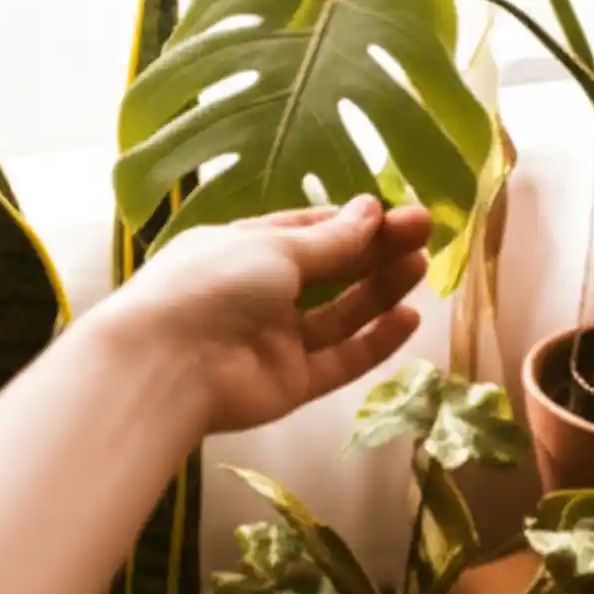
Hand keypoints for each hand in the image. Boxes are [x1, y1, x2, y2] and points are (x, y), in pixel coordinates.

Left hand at [99, 195, 430, 432]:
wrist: (168, 365)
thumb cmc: (212, 284)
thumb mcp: (274, 247)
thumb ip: (330, 239)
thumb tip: (372, 210)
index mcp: (244, 249)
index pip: (306, 230)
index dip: (351, 221)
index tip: (393, 212)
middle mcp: (260, 293)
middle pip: (330, 269)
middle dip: (377, 248)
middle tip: (425, 230)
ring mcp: (275, 340)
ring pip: (339, 313)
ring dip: (380, 289)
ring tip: (420, 264)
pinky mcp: (290, 383)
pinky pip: (340, 360)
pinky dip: (375, 341)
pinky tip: (408, 318)